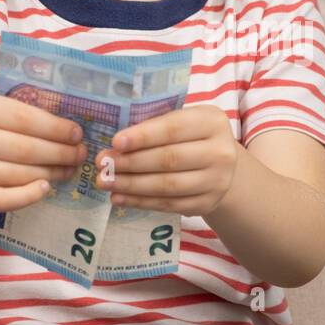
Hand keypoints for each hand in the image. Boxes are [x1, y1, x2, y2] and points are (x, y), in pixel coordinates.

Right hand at [0, 91, 87, 214]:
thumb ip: (16, 116)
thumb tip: (68, 130)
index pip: (24, 118)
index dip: (56, 128)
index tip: (78, 134)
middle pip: (25, 148)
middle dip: (59, 153)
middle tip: (79, 156)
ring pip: (18, 174)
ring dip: (50, 174)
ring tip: (67, 171)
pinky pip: (3, 198)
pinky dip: (28, 195)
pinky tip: (45, 189)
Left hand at [93, 105, 238, 216]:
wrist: (221, 164)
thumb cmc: (192, 136)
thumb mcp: (183, 120)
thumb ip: (156, 125)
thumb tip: (116, 144)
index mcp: (213, 122)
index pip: (173, 129)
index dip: (143, 136)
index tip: (115, 142)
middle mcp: (221, 152)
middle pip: (169, 160)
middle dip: (131, 162)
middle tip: (103, 164)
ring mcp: (217, 181)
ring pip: (167, 186)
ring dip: (131, 185)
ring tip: (105, 182)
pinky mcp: (207, 203)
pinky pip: (168, 205)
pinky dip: (140, 202)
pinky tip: (120, 198)